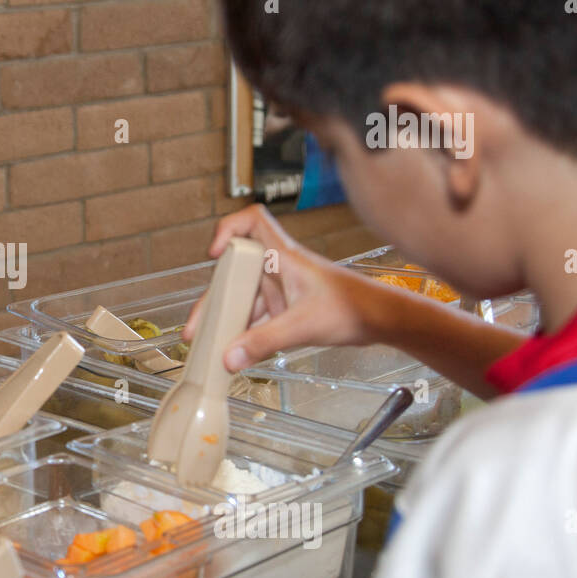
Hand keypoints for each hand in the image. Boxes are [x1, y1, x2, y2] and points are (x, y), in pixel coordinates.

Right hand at [182, 204, 383, 370]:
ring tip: (209, 344)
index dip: (228, 230)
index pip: (252, 220)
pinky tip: (235, 351)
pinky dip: (244, 332)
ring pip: (244, 298)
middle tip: (197, 325)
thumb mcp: (302, 326)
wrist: (379, 320)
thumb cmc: (351, 308)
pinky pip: (256, 316)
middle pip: (235, 272)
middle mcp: (278, 268)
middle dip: (214, 299)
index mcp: (283, 257)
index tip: (215, 254)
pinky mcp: (287, 307)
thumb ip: (263, 342)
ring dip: (227, 320)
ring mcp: (282, 288)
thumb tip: (229, 357)